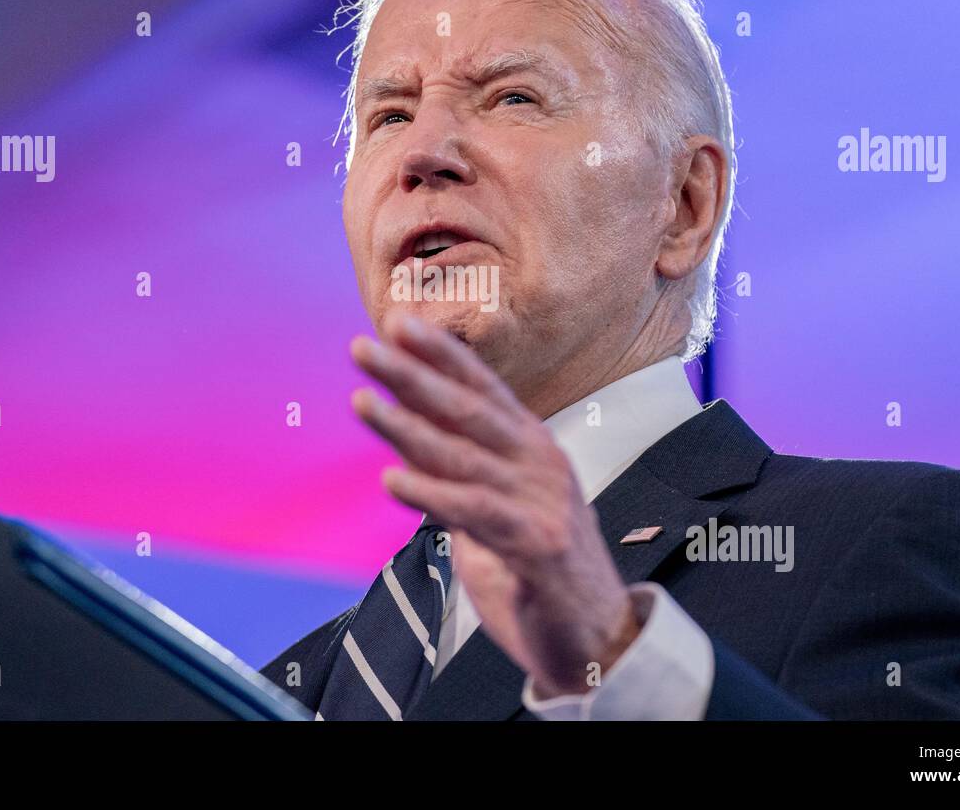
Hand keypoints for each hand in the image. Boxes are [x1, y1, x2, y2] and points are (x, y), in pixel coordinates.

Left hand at [349, 309, 640, 697]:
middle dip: (411, 375)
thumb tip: (404, 432)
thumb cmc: (537, 568)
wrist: (597, 637)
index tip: (396, 322)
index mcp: (531, 446)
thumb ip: (457, 470)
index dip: (439, 353)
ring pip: (463, 454)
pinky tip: (392, 481)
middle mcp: (539, 462)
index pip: (482, 386)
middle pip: (468, 408)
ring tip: (362, 403)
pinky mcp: (538, 544)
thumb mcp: (492, 506)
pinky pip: (475, 512)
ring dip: (406, 428)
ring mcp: (542, 500)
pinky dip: (431, 494)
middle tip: (363, 348)